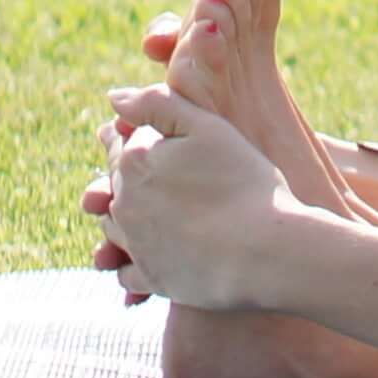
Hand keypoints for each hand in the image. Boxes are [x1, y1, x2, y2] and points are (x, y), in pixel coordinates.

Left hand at [92, 83, 310, 311]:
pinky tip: (145, 259)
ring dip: (118, 217)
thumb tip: (114, 98)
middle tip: (135, 168)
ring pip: (113, 227)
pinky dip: (131, 264)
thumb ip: (158, 104)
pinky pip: (127, 272)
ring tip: (139, 212)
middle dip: (122, 174)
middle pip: (114, 184)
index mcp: (135, 162)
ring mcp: (135, 244)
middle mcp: (124, 203)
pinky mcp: (151, 279)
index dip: (125, 136)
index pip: (120, 143)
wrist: (264, 251)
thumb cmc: (244, 183)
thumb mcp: (208, 127)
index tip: (128, 133)